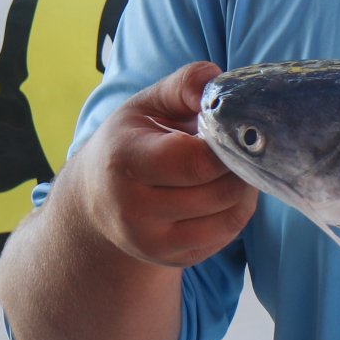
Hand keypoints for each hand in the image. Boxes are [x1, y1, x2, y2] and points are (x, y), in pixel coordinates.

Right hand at [53, 61, 262, 269]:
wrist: (94, 200)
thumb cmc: (129, 142)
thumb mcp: (148, 104)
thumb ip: (185, 84)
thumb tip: (217, 80)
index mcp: (125, 160)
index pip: (195, 162)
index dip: (225, 144)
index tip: (231, 129)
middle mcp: (132, 208)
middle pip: (218, 192)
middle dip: (240, 167)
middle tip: (240, 148)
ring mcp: (150, 241)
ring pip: (229, 218)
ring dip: (244, 191)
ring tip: (233, 168)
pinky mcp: (170, 259)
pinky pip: (225, 238)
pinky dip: (236, 213)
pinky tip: (224, 192)